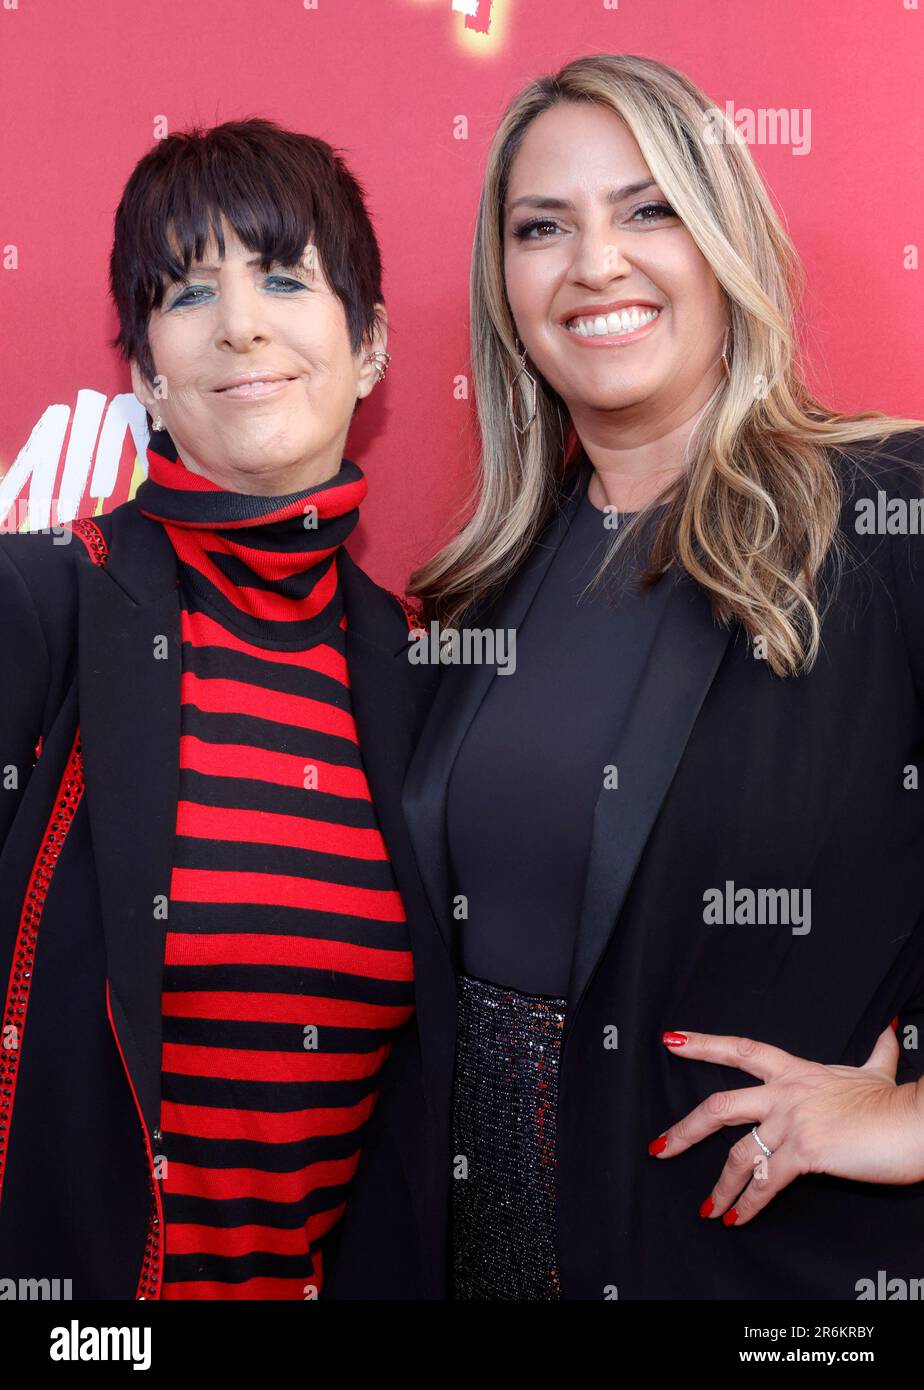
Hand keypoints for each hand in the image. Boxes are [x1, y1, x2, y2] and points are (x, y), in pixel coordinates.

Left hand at [649, 1023, 923, 1225]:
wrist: (913, 1122)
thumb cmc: (893, 1102)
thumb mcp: (876, 1071)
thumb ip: (876, 1052)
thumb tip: (889, 1029)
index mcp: (796, 1072)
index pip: (741, 1050)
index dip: (704, 1044)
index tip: (671, 1040)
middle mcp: (785, 1094)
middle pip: (720, 1106)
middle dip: (685, 1130)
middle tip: (659, 1147)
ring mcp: (792, 1122)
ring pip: (738, 1155)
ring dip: (719, 1187)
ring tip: (707, 1210)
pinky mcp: (805, 1151)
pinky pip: (766, 1182)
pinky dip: (748, 1204)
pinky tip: (737, 1219)